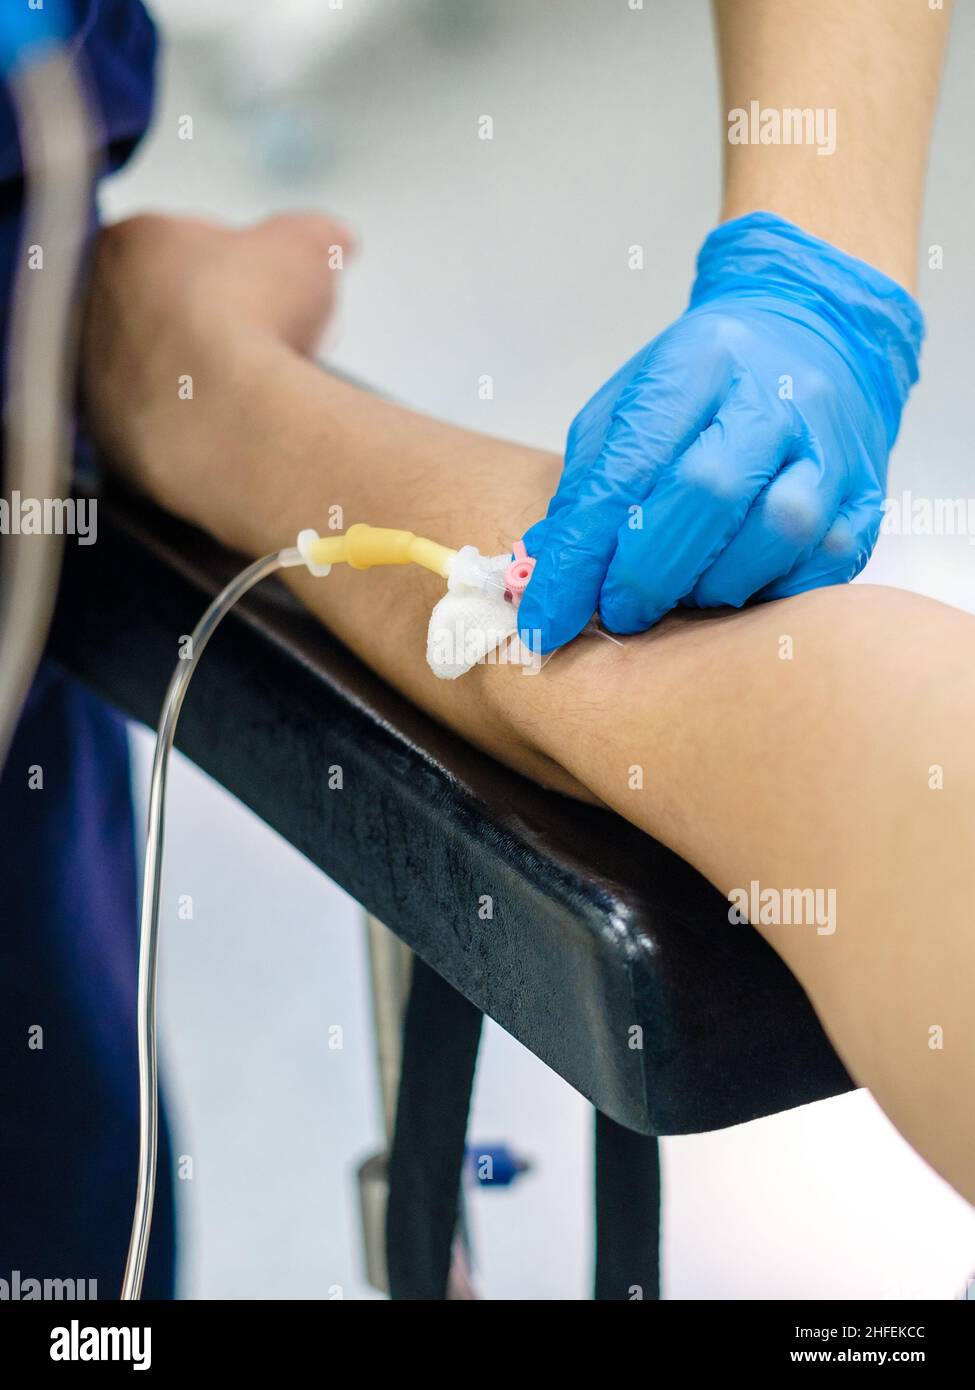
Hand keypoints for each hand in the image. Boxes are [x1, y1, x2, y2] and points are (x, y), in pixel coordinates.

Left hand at [81, 211, 353, 522]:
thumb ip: (321, 234)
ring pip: (164, 367)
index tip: (273, 288)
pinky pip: (163, 422)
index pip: (189, 242)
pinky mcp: (109, 435)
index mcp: (131, 239)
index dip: (242, 265)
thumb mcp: (312, 248)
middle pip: (171, 306)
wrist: (228, 414)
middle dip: (220, 319)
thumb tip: (337, 240)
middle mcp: (96, 304)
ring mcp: (96, 374)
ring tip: (257, 387)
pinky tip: (234, 425)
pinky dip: (196, 423)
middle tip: (269, 338)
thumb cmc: (252, 319)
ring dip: (207, 373)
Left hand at [518, 213, 923, 650]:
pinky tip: (736, 585)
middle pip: (708, 495)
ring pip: (777, 533)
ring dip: (712, 586)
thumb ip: (587, 487)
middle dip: (646, 573)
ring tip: (681, 593)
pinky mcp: (866, 498)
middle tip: (618, 609)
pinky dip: (769, 592)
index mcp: (700, 362)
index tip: (544, 616)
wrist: (818, 337)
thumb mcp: (629, 408)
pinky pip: (821, 565)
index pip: (629, 467)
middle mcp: (775, 397)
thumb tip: (545, 575)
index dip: (581, 555)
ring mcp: (831, 448)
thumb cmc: (706, 385)